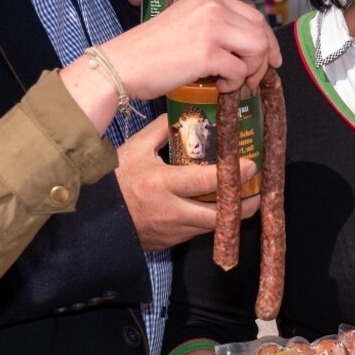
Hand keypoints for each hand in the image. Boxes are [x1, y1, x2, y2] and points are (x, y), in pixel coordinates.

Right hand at [87, 0, 278, 100]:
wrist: (122, 65)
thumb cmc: (150, 50)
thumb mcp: (186, 21)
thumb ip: (215, 24)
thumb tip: (249, 44)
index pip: (254, 15)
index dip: (267, 40)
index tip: (271, 57)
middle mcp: (213, 5)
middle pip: (261, 32)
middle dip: (263, 59)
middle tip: (254, 78)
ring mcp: (211, 27)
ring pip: (257, 49)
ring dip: (251, 71)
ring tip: (232, 82)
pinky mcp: (208, 53)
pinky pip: (240, 71)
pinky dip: (233, 84)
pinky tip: (217, 85)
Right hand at [117, 114, 258, 251]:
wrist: (95, 216)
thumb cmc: (115, 180)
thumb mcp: (135, 149)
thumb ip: (161, 130)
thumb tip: (184, 112)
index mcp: (162, 184)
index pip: (206, 181)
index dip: (232, 174)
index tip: (252, 165)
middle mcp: (171, 211)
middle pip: (219, 215)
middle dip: (244, 206)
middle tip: (259, 192)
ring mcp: (172, 231)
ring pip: (212, 227)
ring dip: (231, 215)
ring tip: (246, 199)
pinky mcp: (171, 242)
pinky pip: (198, 232)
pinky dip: (212, 221)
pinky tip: (220, 208)